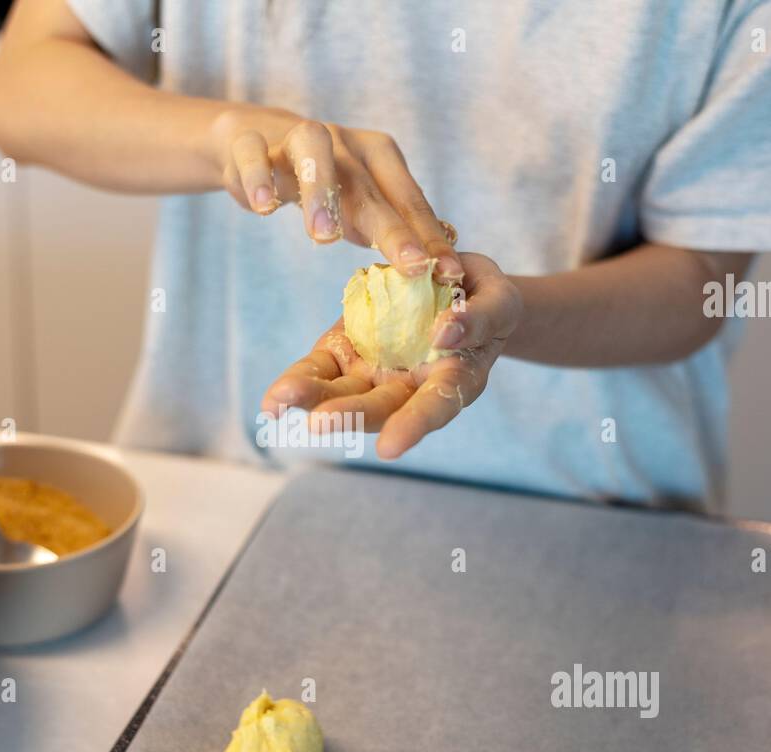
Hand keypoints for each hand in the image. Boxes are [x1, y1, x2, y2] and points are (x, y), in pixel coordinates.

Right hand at [210, 107, 462, 282]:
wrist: (253, 141)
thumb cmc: (322, 181)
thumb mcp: (362, 204)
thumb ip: (394, 229)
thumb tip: (439, 268)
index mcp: (378, 157)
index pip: (409, 202)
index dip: (431, 239)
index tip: (451, 275)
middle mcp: (344, 143)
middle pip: (370, 187)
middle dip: (394, 229)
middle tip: (413, 266)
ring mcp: (298, 137)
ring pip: (313, 153)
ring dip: (321, 193)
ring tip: (323, 237)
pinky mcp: (252, 143)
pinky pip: (254, 155)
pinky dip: (258, 178)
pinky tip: (262, 207)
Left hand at [262, 253, 522, 457]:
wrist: (453, 284)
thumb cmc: (485, 299)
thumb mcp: (498, 300)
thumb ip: (480, 317)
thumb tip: (444, 334)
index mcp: (455, 380)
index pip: (436, 406)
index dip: (413, 425)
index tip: (390, 447)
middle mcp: (410, 388)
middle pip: (379, 407)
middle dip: (348, 415)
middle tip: (320, 423)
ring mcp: (376, 373)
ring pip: (343, 394)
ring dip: (311, 400)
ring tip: (279, 402)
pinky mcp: (348, 352)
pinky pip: (320, 370)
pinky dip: (296, 383)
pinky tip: (272, 402)